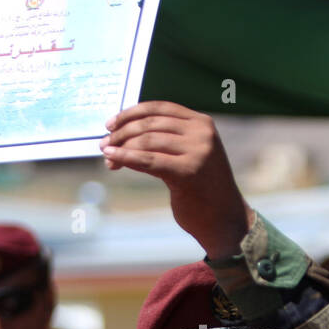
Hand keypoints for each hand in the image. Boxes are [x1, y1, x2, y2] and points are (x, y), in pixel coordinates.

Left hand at [101, 101, 251, 259]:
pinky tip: (111, 160)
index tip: (111, 124)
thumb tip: (125, 132)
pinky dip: (125, 158)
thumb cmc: (202, 189)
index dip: (131, 113)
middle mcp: (202, 134)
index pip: (160, 108)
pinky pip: (148, 161)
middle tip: (104, 144)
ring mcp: (197, 152)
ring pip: (146, 141)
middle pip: (150, 124)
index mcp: (202, 124)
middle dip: (122, 133)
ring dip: (121, 148)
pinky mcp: (187, 173)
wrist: (224, 220)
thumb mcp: (190, 155)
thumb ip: (168, 140)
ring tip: (108, 158)